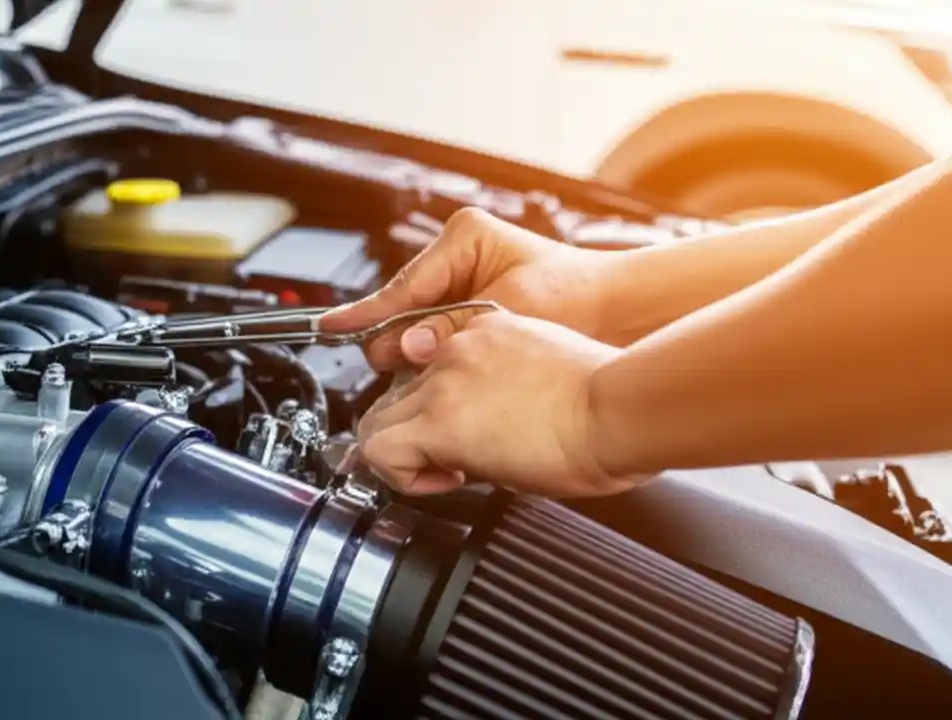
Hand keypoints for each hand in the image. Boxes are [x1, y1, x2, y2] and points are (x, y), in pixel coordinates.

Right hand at [320, 208, 612, 369]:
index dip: (368, 313)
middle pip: (405, 305)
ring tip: (414, 377)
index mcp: (465, 237)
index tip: (333, 326)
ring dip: (416, 351)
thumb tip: (406, 345)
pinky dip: (436, 355)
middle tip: (390, 367)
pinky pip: (438, 333)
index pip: (404, 284)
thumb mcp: (510, 308)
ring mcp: (465, 281)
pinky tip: (434, 375)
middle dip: (396, 338)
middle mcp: (460, 255)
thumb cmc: (579, 298)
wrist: (619, 314)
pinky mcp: (473, 308)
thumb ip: (454, 327)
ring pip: (419, 323)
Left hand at [352, 311, 644, 497]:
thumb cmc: (604, 403)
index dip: (436, 412)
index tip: (466, 438)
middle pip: (393, 394)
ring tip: (450, 473)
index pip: (426, 368)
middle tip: (452, 463)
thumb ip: (503, 387)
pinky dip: (399, 474)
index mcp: (483, 332)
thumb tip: (488, 429)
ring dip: (405, 453)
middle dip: (413, 435)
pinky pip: (380, 449)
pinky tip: (443, 481)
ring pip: (377, 419)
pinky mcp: (439, 419)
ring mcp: (442, 381)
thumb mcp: (544, 375)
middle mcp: (454, 348)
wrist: (616, 408)